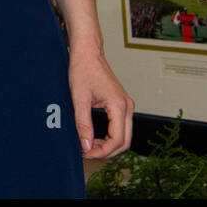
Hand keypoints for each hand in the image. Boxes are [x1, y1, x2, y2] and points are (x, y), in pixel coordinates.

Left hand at [69, 44, 133, 158]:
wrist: (88, 52)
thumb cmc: (82, 70)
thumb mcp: (79, 98)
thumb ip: (83, 123)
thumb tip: (85, 145)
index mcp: (119, 105)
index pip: (117, 140)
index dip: (102, 152)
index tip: (86, 154)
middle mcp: (127, 106)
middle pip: (125, 142)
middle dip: (107, 151)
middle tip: (86, 152)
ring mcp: (126, 105)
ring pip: (124, 136)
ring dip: (108, 145)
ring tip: (88, 145)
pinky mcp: (121, 104)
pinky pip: (121, 127)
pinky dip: (110, 136)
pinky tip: (93, 136)